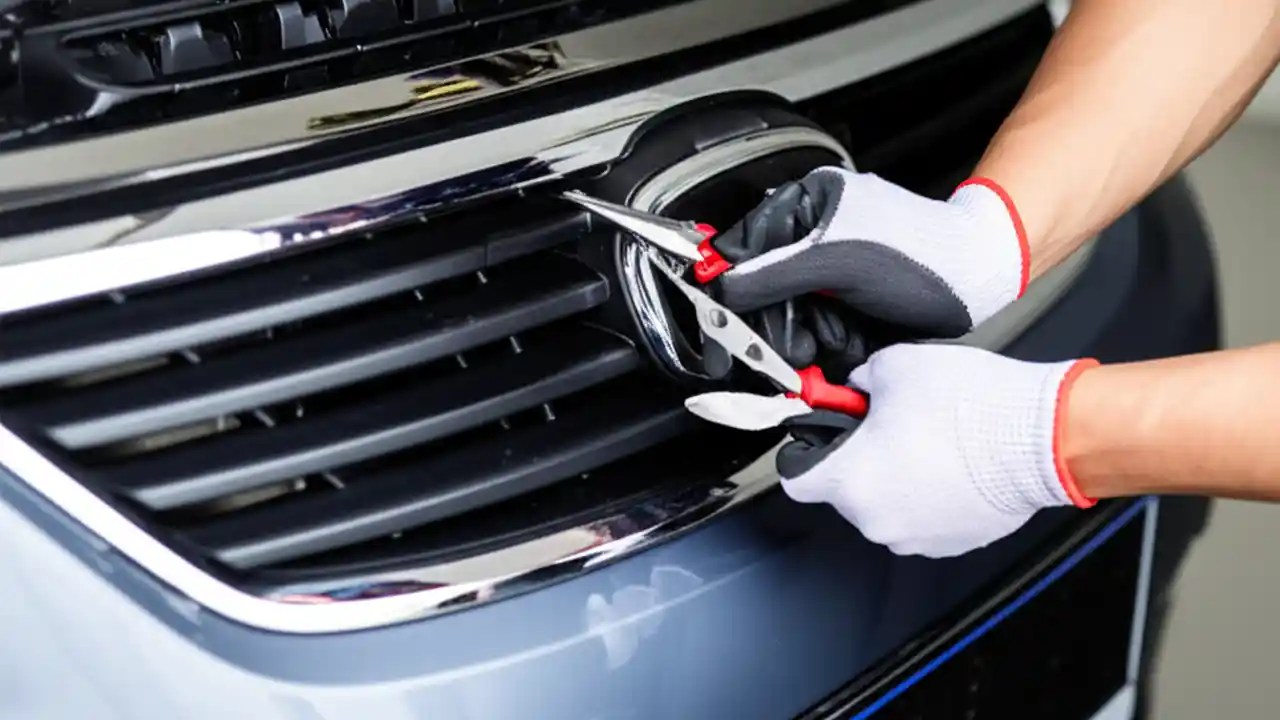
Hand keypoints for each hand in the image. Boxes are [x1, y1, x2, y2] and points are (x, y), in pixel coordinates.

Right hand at [710, 168, 1029, 338]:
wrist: (979, 280)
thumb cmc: (924, 253)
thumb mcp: (835, 261)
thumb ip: (772, 275)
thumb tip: (726, 288)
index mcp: (808, 204)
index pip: (746, 248)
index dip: (733, 290)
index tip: (722, 327)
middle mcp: (815, 235)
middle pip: (767, 291)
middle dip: (783, 324)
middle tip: (792, 351)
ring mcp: (832, 270)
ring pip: (792, 316)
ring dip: (811, 338)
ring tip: (839, 339)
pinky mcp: (848, 301)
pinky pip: (819, 329)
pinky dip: (832, 344)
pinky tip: (852, 342)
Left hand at [777, 343, 1096, 557]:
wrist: (1039, 438)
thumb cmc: (970, 407)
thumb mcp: (895, 367)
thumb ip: (861, 379)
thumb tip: (858, 385)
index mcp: (849, 481)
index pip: (796, 481)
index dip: (805, 454)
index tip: (820, 438)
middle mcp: (876, 520)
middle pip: (846, 492)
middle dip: (861, 460)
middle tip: (888, 426)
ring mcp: (916, 538)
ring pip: (888, 506)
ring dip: (898, 479)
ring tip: (930, 442)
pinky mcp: (952, 543)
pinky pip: (924, 518)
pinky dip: (930, 496)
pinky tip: (954, 464)